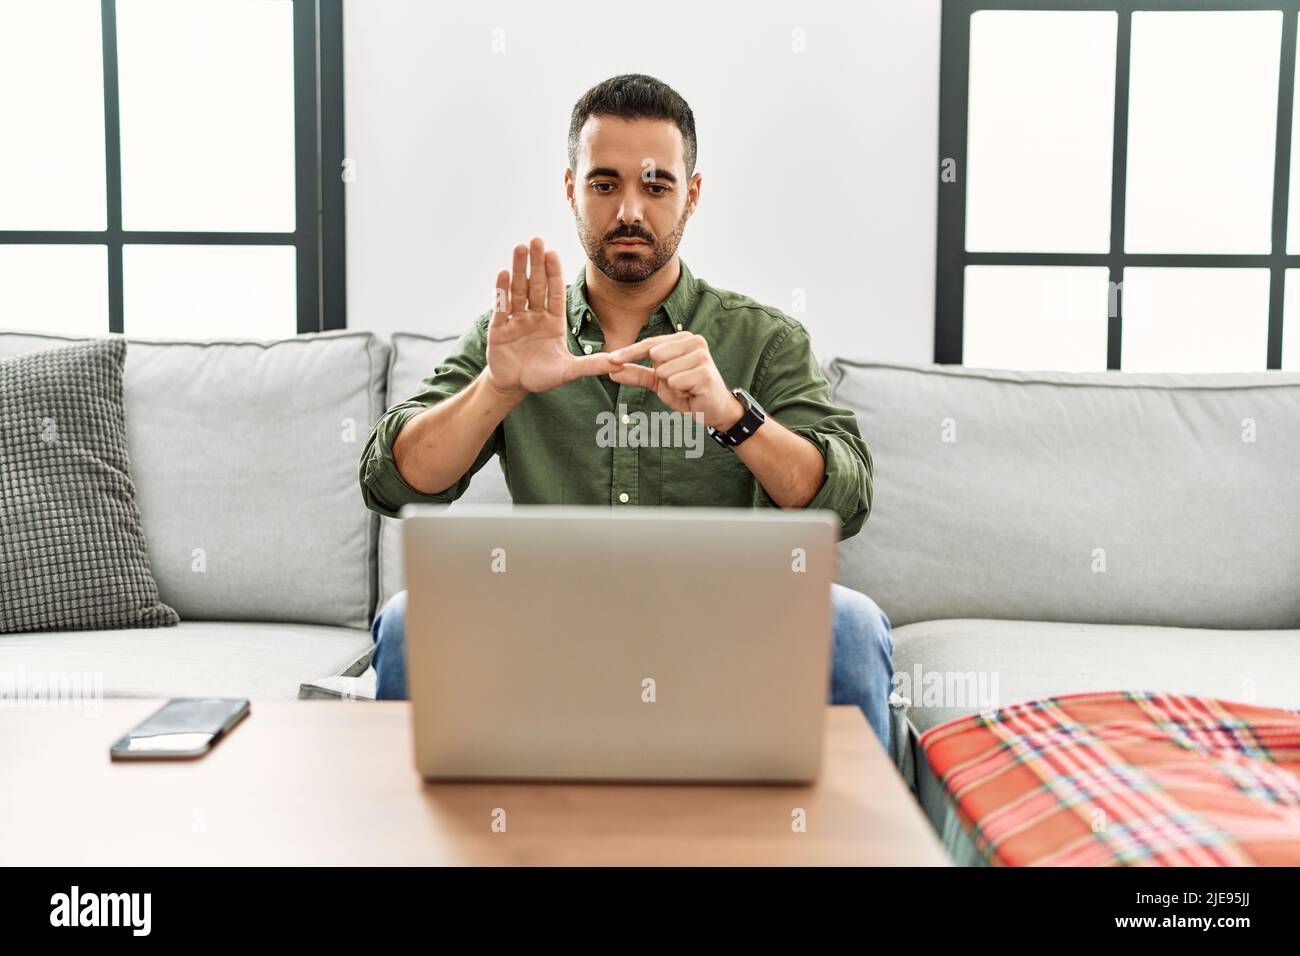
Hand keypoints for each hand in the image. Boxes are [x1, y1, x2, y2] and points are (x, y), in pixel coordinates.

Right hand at [484, 237, 615, 397]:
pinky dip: (502, 291)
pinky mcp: (499, 328)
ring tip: (519, 247)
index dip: (554, 273)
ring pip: (518, 291)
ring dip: (519, 269)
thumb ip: (591, 365)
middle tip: (536, 240)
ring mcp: (516, 320)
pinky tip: (503, 273)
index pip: (555, 293)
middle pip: (536, 286)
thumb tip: (619, 364)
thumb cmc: (542, 376)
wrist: (515, 385)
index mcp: (553, 322)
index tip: (553, 253)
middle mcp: (535, 316)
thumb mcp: (569, 371)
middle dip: (537, 263)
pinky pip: (501, 307)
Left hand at [606, 332, 744, 429]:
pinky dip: (680, 392)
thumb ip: (636, 373)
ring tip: (687, 388)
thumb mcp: (658, 381)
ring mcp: (701, 356)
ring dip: (671, 386)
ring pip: (663, 371)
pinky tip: (693, 392)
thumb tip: (611, 369)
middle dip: (660, 375)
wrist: (714, 410)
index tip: (609, 360)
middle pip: (655, 355)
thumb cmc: (687, 391)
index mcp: (683, 339)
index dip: (629, 353)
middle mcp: (694, 341)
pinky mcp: (704, 372)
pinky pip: (674, 382)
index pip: (649, 344)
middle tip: (679, 383)